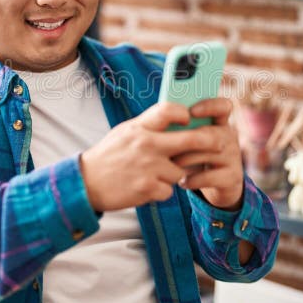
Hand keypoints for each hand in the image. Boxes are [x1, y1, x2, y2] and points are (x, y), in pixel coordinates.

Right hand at [80, 102, 222, 211]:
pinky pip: (169, 190)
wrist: (86, 183)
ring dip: (173, 174)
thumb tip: (177, 117)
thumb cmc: (109, 155)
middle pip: (191, 140)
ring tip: (155, 173)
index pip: (170, 110)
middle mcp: (146, 145)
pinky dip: (162, 191)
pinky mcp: (147, 189)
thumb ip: (149, 125)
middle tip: (216, 143)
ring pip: (180, 171)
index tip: (189, 118)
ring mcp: (148, 168)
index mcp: (140, 128)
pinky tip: (147, 187)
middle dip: (207, 142)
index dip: (185, 113)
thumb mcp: (126, 132)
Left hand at [173, 98, 244, 210]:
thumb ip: (182, 128)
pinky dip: (192, 180)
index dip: (209, 106)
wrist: (215, 185)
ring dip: (185, 160)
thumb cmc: (194, 155)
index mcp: (219, 122)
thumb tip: (161, 119)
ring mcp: (233, 157)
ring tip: (170, 165)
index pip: (223, 106)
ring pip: (208, 154)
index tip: (191, 112)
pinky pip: (209, 177)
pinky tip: (182, 182)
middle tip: (167, 148)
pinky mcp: (232, 177)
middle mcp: (229, 137)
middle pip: (211, 133)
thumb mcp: (191, 140)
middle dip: (187, 141)